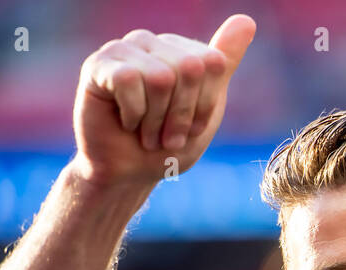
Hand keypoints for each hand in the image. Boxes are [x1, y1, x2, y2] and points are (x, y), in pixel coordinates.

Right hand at [72, 14, 255, 186]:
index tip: (191, 128)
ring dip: (156, 120)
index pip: (213, 63)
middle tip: (167, 135)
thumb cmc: (167, 145)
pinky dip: (133, 114)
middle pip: (190, 68)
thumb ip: (224, 63)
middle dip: (182, 115)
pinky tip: (125, 121)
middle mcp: (153, 43)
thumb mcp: (207, 109)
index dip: (204, 105)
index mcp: (182, 51)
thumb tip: (247, 19)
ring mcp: (124, 49)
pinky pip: (128, 80)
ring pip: (161, 76)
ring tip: (146, 133)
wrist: (129, 174)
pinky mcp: (98, 64)